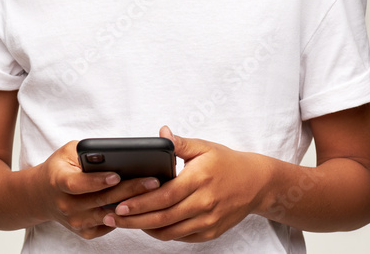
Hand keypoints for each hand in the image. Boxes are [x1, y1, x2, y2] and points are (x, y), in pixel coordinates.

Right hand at [33, 139, 161, 239]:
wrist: (43, 195)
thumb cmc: (61, 168)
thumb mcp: (68, 152)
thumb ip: (88, 151)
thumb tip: (115, 154)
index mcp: (58, 181)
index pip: (77, 184)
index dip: (97, 181)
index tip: (116, 175)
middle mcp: (65, 205)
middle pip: (100, 200)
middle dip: (129, 189)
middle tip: (152, 181)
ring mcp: (75, 222)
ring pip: (108, 215)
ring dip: (133, 204)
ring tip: (154, 193)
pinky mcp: (84, 232)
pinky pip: (110, 225)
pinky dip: (126, 215)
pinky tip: (143, 204)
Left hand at [102, 125, 270, 242]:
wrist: (256, 183)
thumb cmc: (227, 163)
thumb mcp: (204, 147)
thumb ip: (180, 143)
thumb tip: (161, 132)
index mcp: (199, 179)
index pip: (164, 195)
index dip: (140, 202)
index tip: (120, 203)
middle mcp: (204, 203)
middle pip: (163, 217)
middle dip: (134, 219)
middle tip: (113, 216)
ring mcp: (208, 220)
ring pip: (170, 231)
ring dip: (145, 228)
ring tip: (125, 222)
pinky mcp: (210, 231)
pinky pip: (181, 237)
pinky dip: (162, 233)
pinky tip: (148, 225)